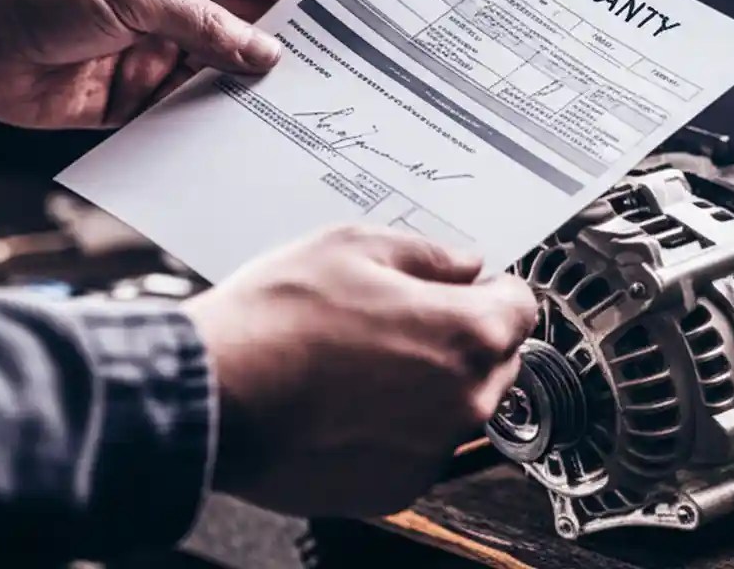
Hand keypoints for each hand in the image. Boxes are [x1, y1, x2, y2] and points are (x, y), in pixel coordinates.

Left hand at [0, 0, 308, 127]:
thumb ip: (207, 25)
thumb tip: (267, 53)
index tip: (334, 11)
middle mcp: (171, 3)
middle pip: (244, 22)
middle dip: (282, 43)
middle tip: (326, 70)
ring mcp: (157, 51)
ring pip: (222, 71)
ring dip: (250, 89)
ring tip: (294, 109)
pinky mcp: (138, 98)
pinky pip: (189, 112)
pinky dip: (213, 123)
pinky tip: (242, 134)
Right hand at [182, 225, 536, 517]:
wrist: (213, 397)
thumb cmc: (276, 321)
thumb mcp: (355, 245)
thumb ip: (429, 253)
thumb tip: (463, 263)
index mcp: (469, 333)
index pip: (521, 305)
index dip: (491, 287)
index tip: (466, 286)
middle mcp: (466, 400)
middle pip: (495, 359)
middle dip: (463, 335)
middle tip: (401, 318)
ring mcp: (432, 450)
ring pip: (457, 406)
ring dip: (431, 384)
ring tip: (364, 360)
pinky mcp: (397, 488)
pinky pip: (419, 447)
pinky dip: (398, 427)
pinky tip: (349, 402)